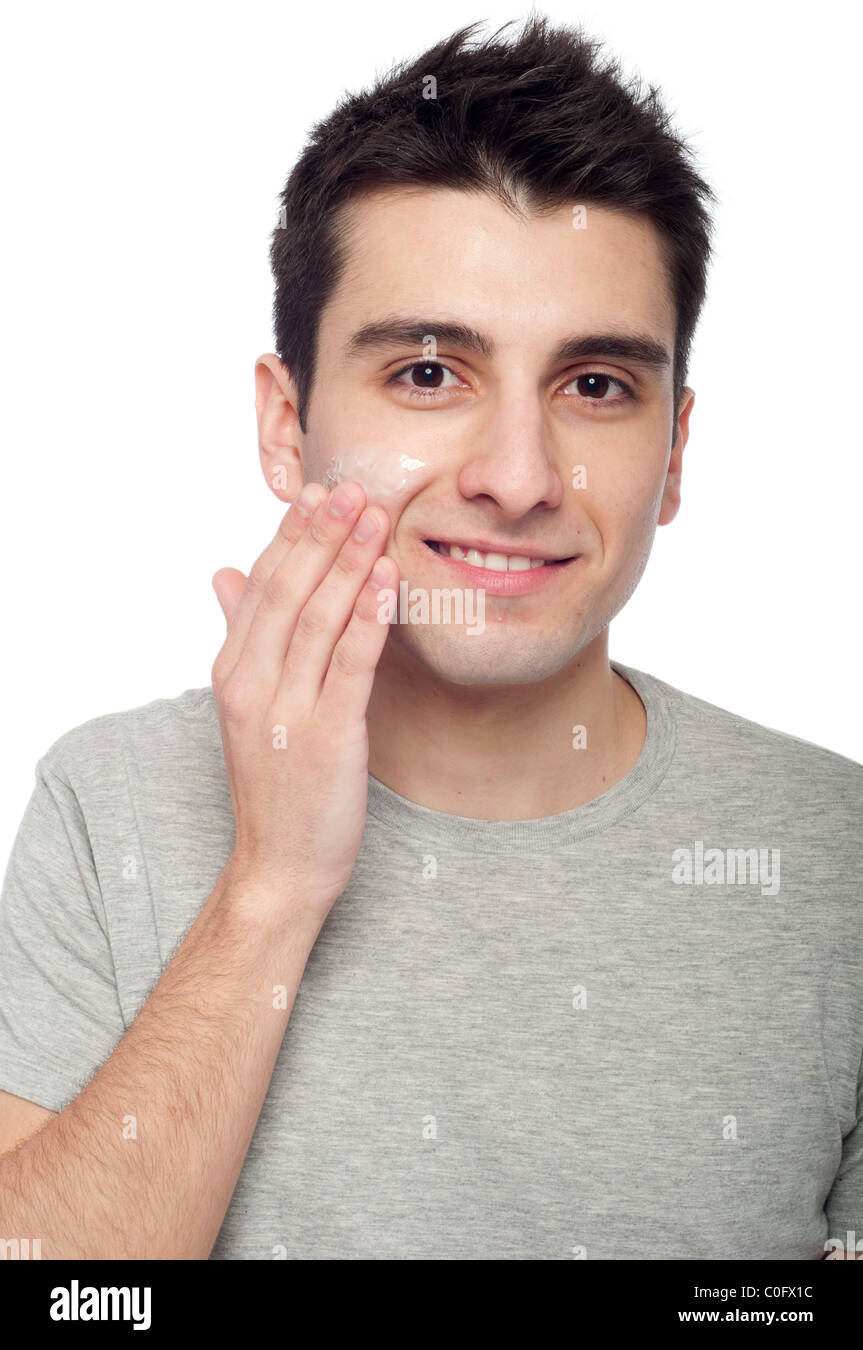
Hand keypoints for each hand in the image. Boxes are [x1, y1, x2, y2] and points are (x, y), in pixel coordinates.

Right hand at [211, 481, 396, 921]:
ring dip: (349, 561)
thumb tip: (223, 572)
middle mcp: (252, 684)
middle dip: (322, 534)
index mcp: (233, 670)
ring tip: (375, 516)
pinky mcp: (327, 736)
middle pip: (288, 592)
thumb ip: (241, 635)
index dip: (291, 535)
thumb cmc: (274, 783)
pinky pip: (349, 664)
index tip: (318, 492)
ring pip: (318, 619)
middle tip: (351, 487)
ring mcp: (287, 710)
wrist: (278, 864)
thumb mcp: (248, 705)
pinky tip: (386, 580)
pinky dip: (369, 617)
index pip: (262, 586)